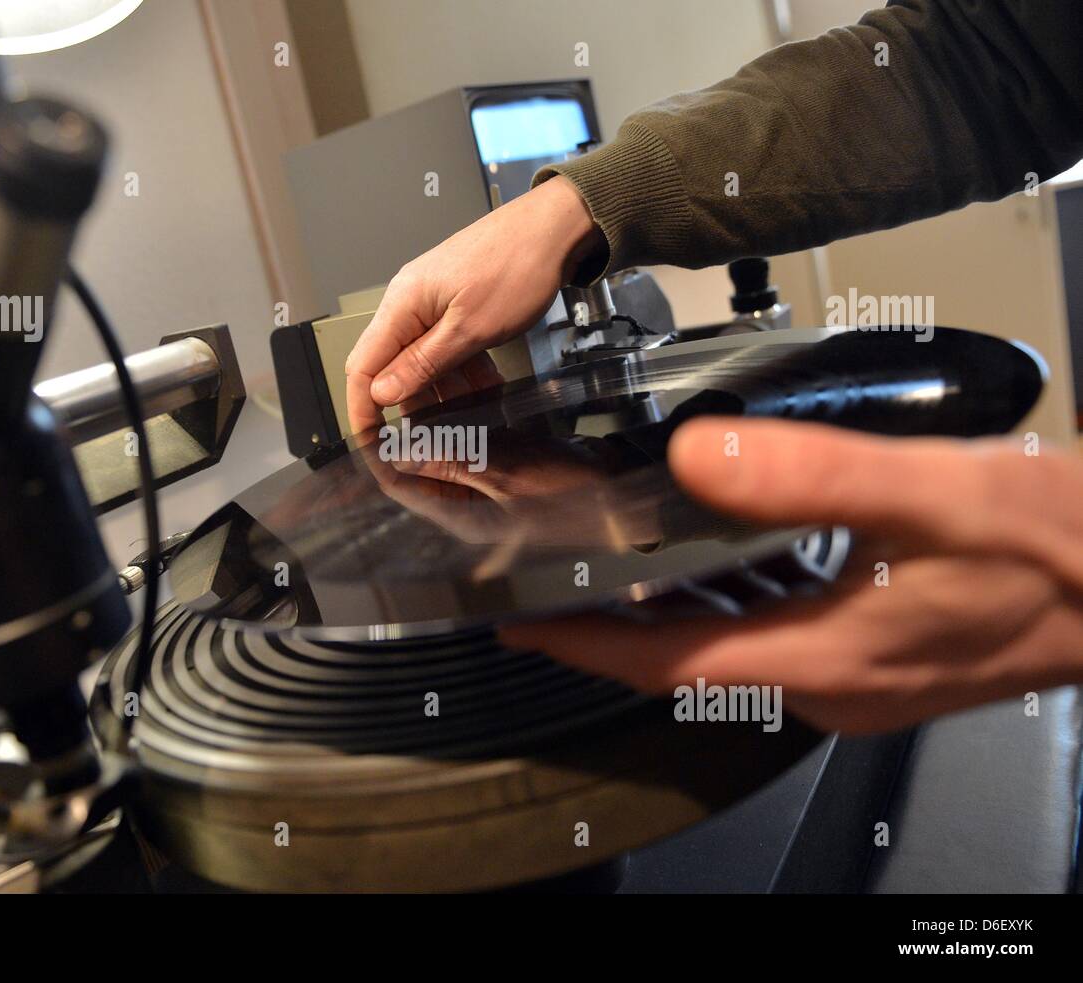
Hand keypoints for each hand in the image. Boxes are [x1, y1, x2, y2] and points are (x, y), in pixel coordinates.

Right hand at [345, 176, 601, 431]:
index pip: (362, 366)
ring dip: (445, 389)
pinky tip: (485, 386)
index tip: (372, 439)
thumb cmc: (517, 263)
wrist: (555, 228)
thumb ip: (422, 364)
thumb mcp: (470, 330)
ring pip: (424, 361)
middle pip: (392, 366)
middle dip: (413, 402)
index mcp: (403, 304)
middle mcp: (410, 302)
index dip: (362, 407)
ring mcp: (433, 304)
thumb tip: (382, 392)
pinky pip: (447, 347)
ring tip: (472, 408)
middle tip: (435, 432)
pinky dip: (462, 370)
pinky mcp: (455, 305)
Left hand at [500, 418, 1082, 733]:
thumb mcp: (932, 492)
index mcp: (827, 656)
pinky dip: (731, 597)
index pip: (666, 663)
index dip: (583, 643)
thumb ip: (810, 475)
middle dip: (610, 625)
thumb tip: (700, 455)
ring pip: (730, 647)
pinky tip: (726, 555)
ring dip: (668, 610)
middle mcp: (834, 681)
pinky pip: (774, 633)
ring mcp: (858, 674)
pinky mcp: (881, 653)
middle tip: (554, 579)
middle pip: (685, 661)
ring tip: (614, 563)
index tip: (522, 621)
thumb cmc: (1062, 548)